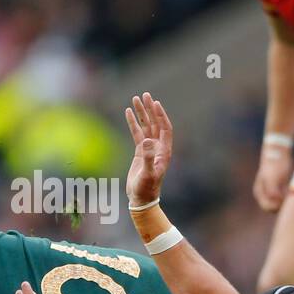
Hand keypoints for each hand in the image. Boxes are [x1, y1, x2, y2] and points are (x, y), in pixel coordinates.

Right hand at [124, 92, 172, 206]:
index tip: (155, 103)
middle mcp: (158, 147)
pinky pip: (137, 133)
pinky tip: (128, 112)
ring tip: (135, 99)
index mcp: (164, 151)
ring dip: (141, 113)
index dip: (161, 115)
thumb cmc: (147, 188)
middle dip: (150, 109)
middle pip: (155, 123)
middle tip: (145, 95)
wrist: (141, 199)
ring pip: (146, 126)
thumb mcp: (148, 173)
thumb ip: (148, 157)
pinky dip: (133, 123)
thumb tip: (147, 141)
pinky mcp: (140, 152)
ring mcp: (149, 149)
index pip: (164, 128)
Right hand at [253, 149, 291, 211]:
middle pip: (273, 207)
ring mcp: (271, 191)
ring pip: (279, 203)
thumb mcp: (274, 177)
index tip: (285, 199)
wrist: (278, 151)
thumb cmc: (275, 165)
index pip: (267, 207)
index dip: (276, 207)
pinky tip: (292, 189)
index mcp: (259, 192)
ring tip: (290, 192)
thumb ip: (273, 190)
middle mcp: (264, 193)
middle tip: (289, 196)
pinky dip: (288, 196)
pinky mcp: (279, 187)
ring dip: (285, 201)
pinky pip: (284, 197)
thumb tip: (276, 201)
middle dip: (281, 205)